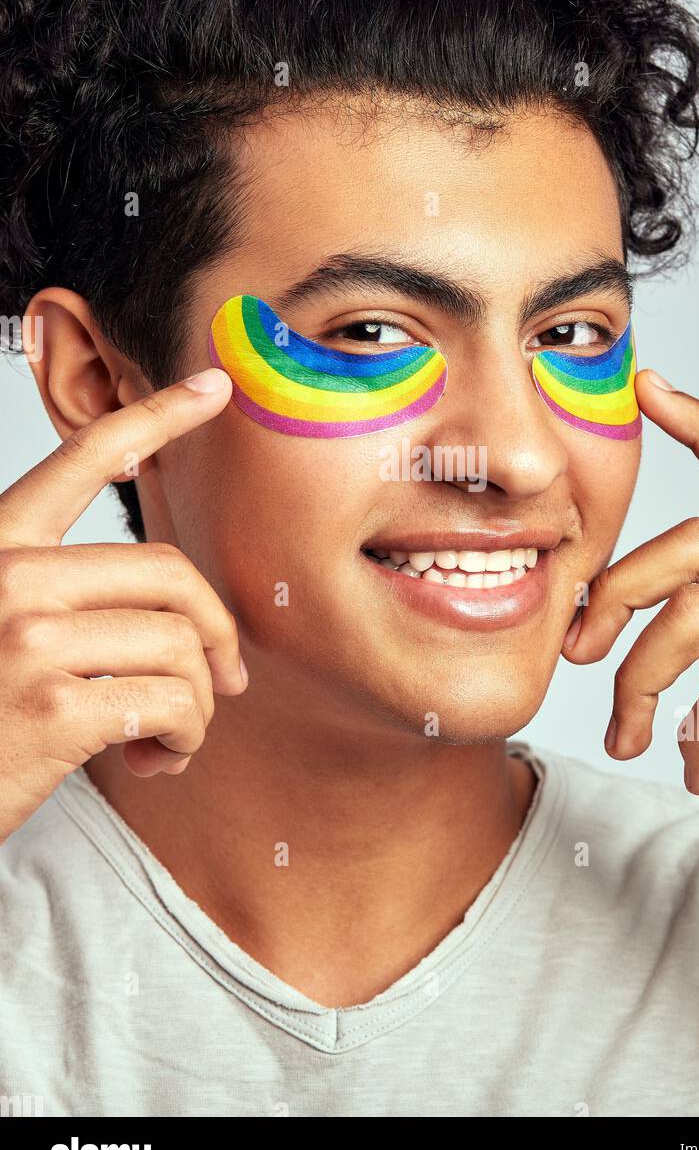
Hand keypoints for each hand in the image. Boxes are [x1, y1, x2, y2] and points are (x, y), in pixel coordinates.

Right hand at [0, 368, 247, 843]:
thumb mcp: (9, 636)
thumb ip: (72, 601)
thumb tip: (190, 619)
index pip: (80, 460)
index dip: (156, 418)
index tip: (214, 389)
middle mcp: (8, 579)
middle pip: (169, 573)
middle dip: (216, 631)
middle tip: (226, 680)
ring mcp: (28, 639)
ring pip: (182, 644)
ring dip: (196, 702)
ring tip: (165, 736)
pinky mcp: (54, 706)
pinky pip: (174, 702)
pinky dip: (184, 738)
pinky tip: (153, 760)